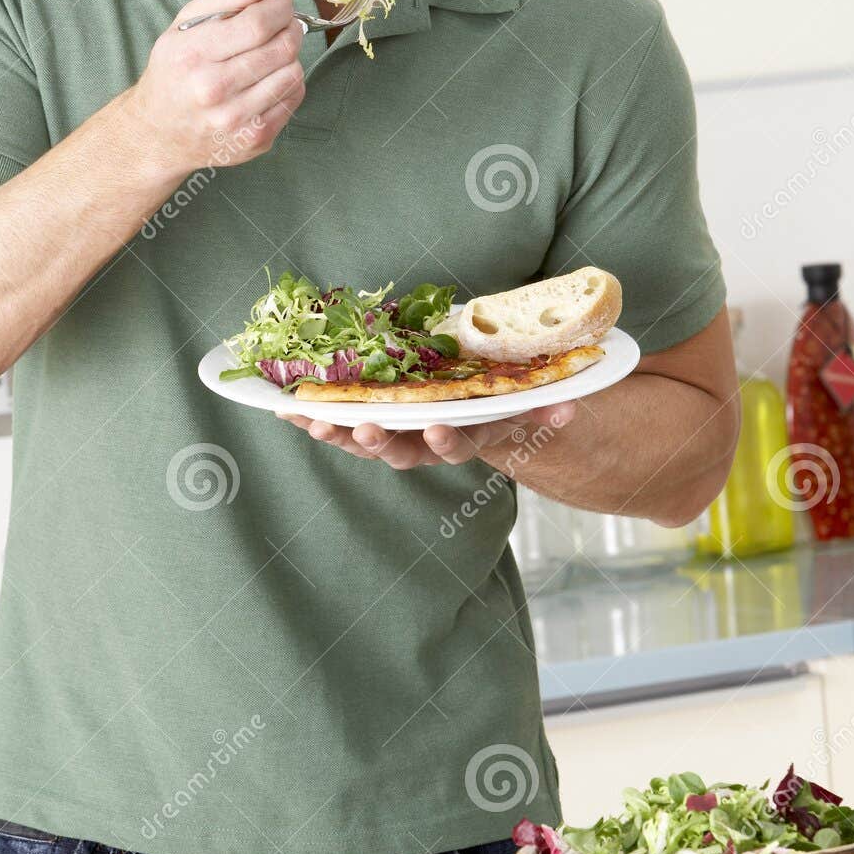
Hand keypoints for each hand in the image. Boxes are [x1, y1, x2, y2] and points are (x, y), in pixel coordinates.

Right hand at [128, 0, 305, 175]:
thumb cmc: (174, 73)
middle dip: (291, 26)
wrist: (159, 134)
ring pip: (292, 73)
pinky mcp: (254, 140)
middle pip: (281, 48)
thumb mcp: (182, 26)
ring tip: (274, 50)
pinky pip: (293, 98)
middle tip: (285, 21)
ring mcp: (236, 120)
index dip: (279, 6)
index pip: (256, 24)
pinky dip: (289, 81)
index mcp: (192, 56)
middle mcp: (213, 90)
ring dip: (291, 55)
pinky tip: (271, 77)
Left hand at [281, 402, 577, 469]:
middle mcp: (429, 441)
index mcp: (467, 433)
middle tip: (362, 430)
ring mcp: (401, 433)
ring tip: (309, 422)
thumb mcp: (527, 407)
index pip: (456, 442)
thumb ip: (545, 412)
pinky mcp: (376, 421)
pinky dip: (315, 417)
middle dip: (379, 442)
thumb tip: (569, 412)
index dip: (445, 439)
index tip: (436, 429)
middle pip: (402, 450)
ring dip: (337, 433)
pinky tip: (285, 409)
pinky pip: (342, 423)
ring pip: (366, 440)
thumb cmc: (505, 404)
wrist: (486, 414)